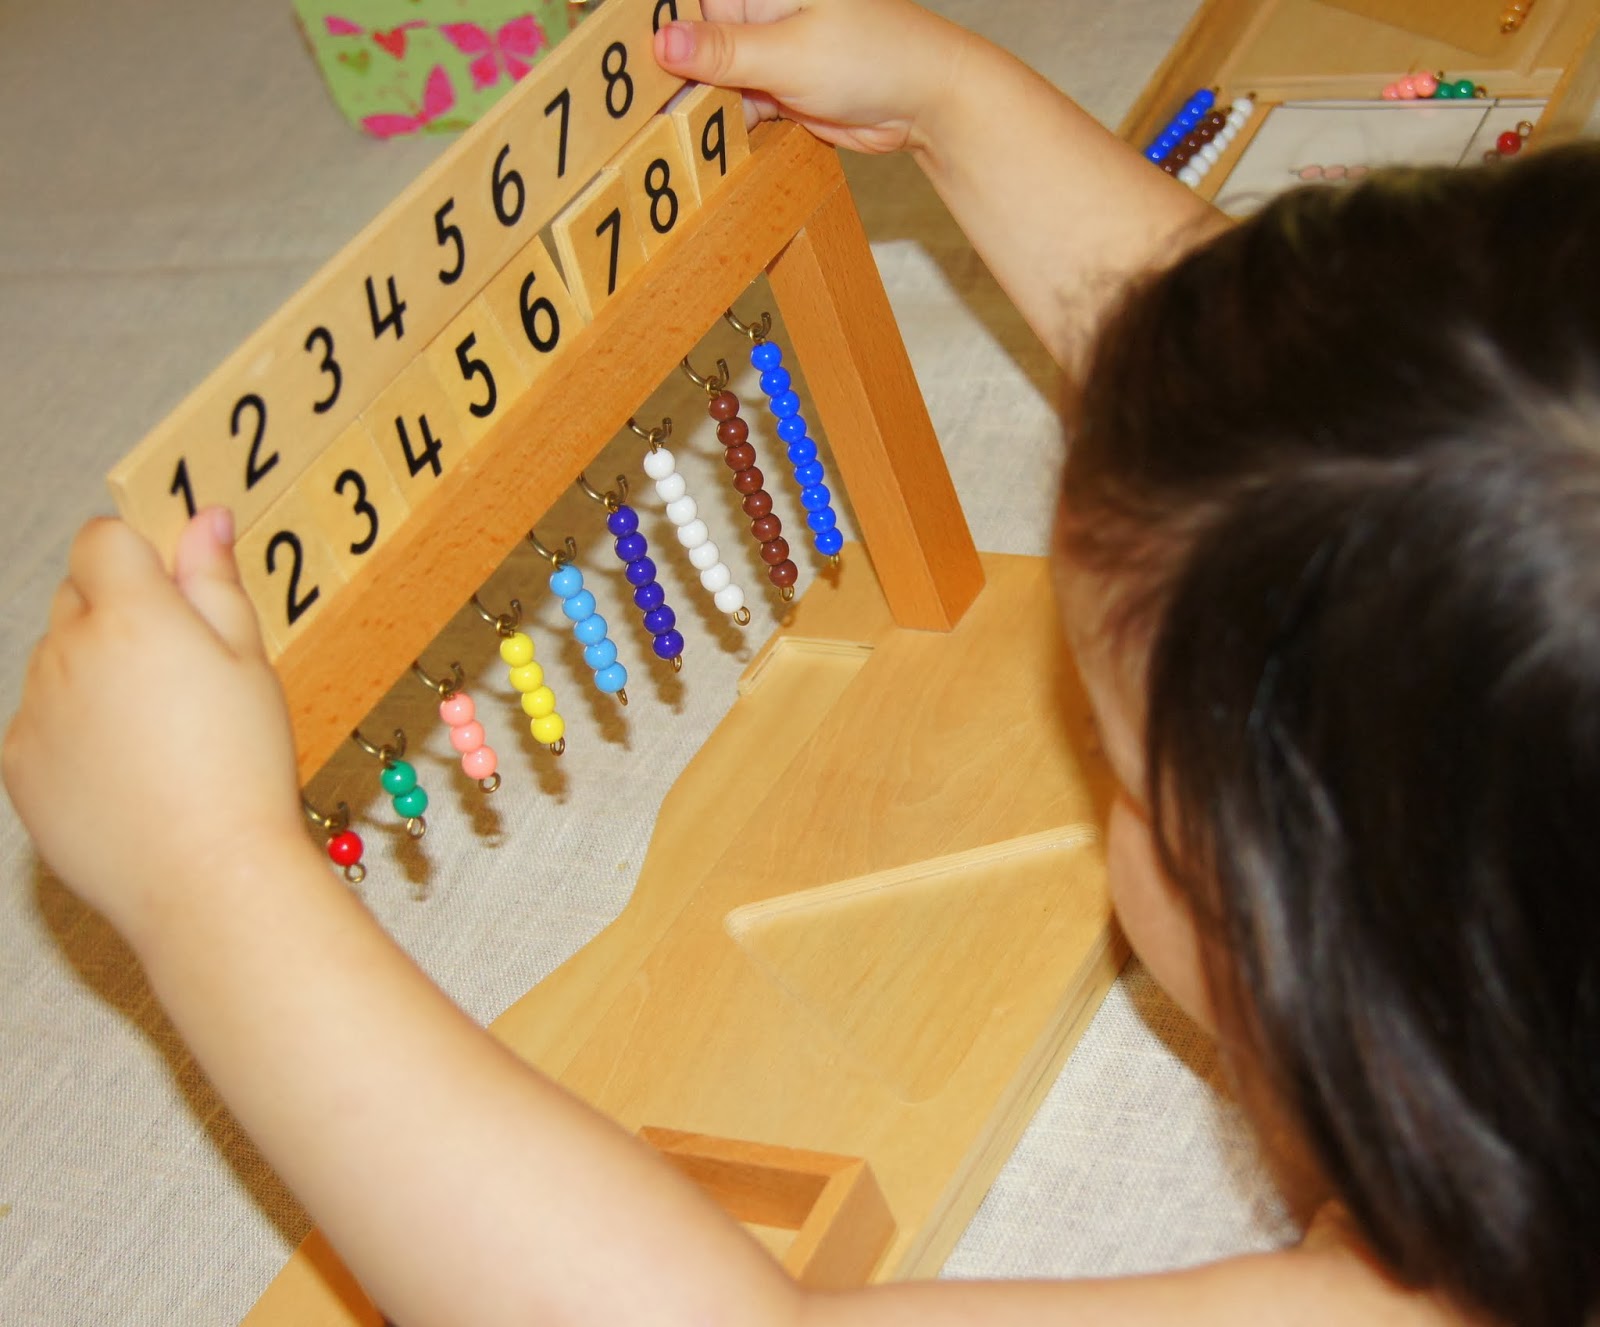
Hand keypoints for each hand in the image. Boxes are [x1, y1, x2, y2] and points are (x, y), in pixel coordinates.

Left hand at [3, 511, 304, 946]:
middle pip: (78, 597)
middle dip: (122, 614)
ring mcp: (33, 711)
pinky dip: (76, 732)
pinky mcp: (18, 765)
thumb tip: (205, 517)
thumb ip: (215, 581)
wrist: (207, 877)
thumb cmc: (243, 767)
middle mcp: (66, 652)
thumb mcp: (249, 661)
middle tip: (185, 672)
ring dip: (97, 674)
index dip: (142, 556)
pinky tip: (130, 772)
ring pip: (59, 662)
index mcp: (131, 614)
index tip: (176, 589)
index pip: (105, 538)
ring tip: (162, 735)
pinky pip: (41, 722)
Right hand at [653, 0, 974, 155]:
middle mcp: (760, 10)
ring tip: (672, 134)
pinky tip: (710, 144)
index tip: (627, 65)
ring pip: (712, 79)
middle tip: (642, 111)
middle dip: (676, 74)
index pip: (691, 4)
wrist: (927, 101)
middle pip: (696, 41)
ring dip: (700, 107)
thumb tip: (662, 40)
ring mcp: (769, 50)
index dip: (659, 30)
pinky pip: (736, 105)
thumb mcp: (789, 54)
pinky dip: (726, 125)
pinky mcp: (779, 87)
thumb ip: (723, 51)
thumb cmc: (875, 55)